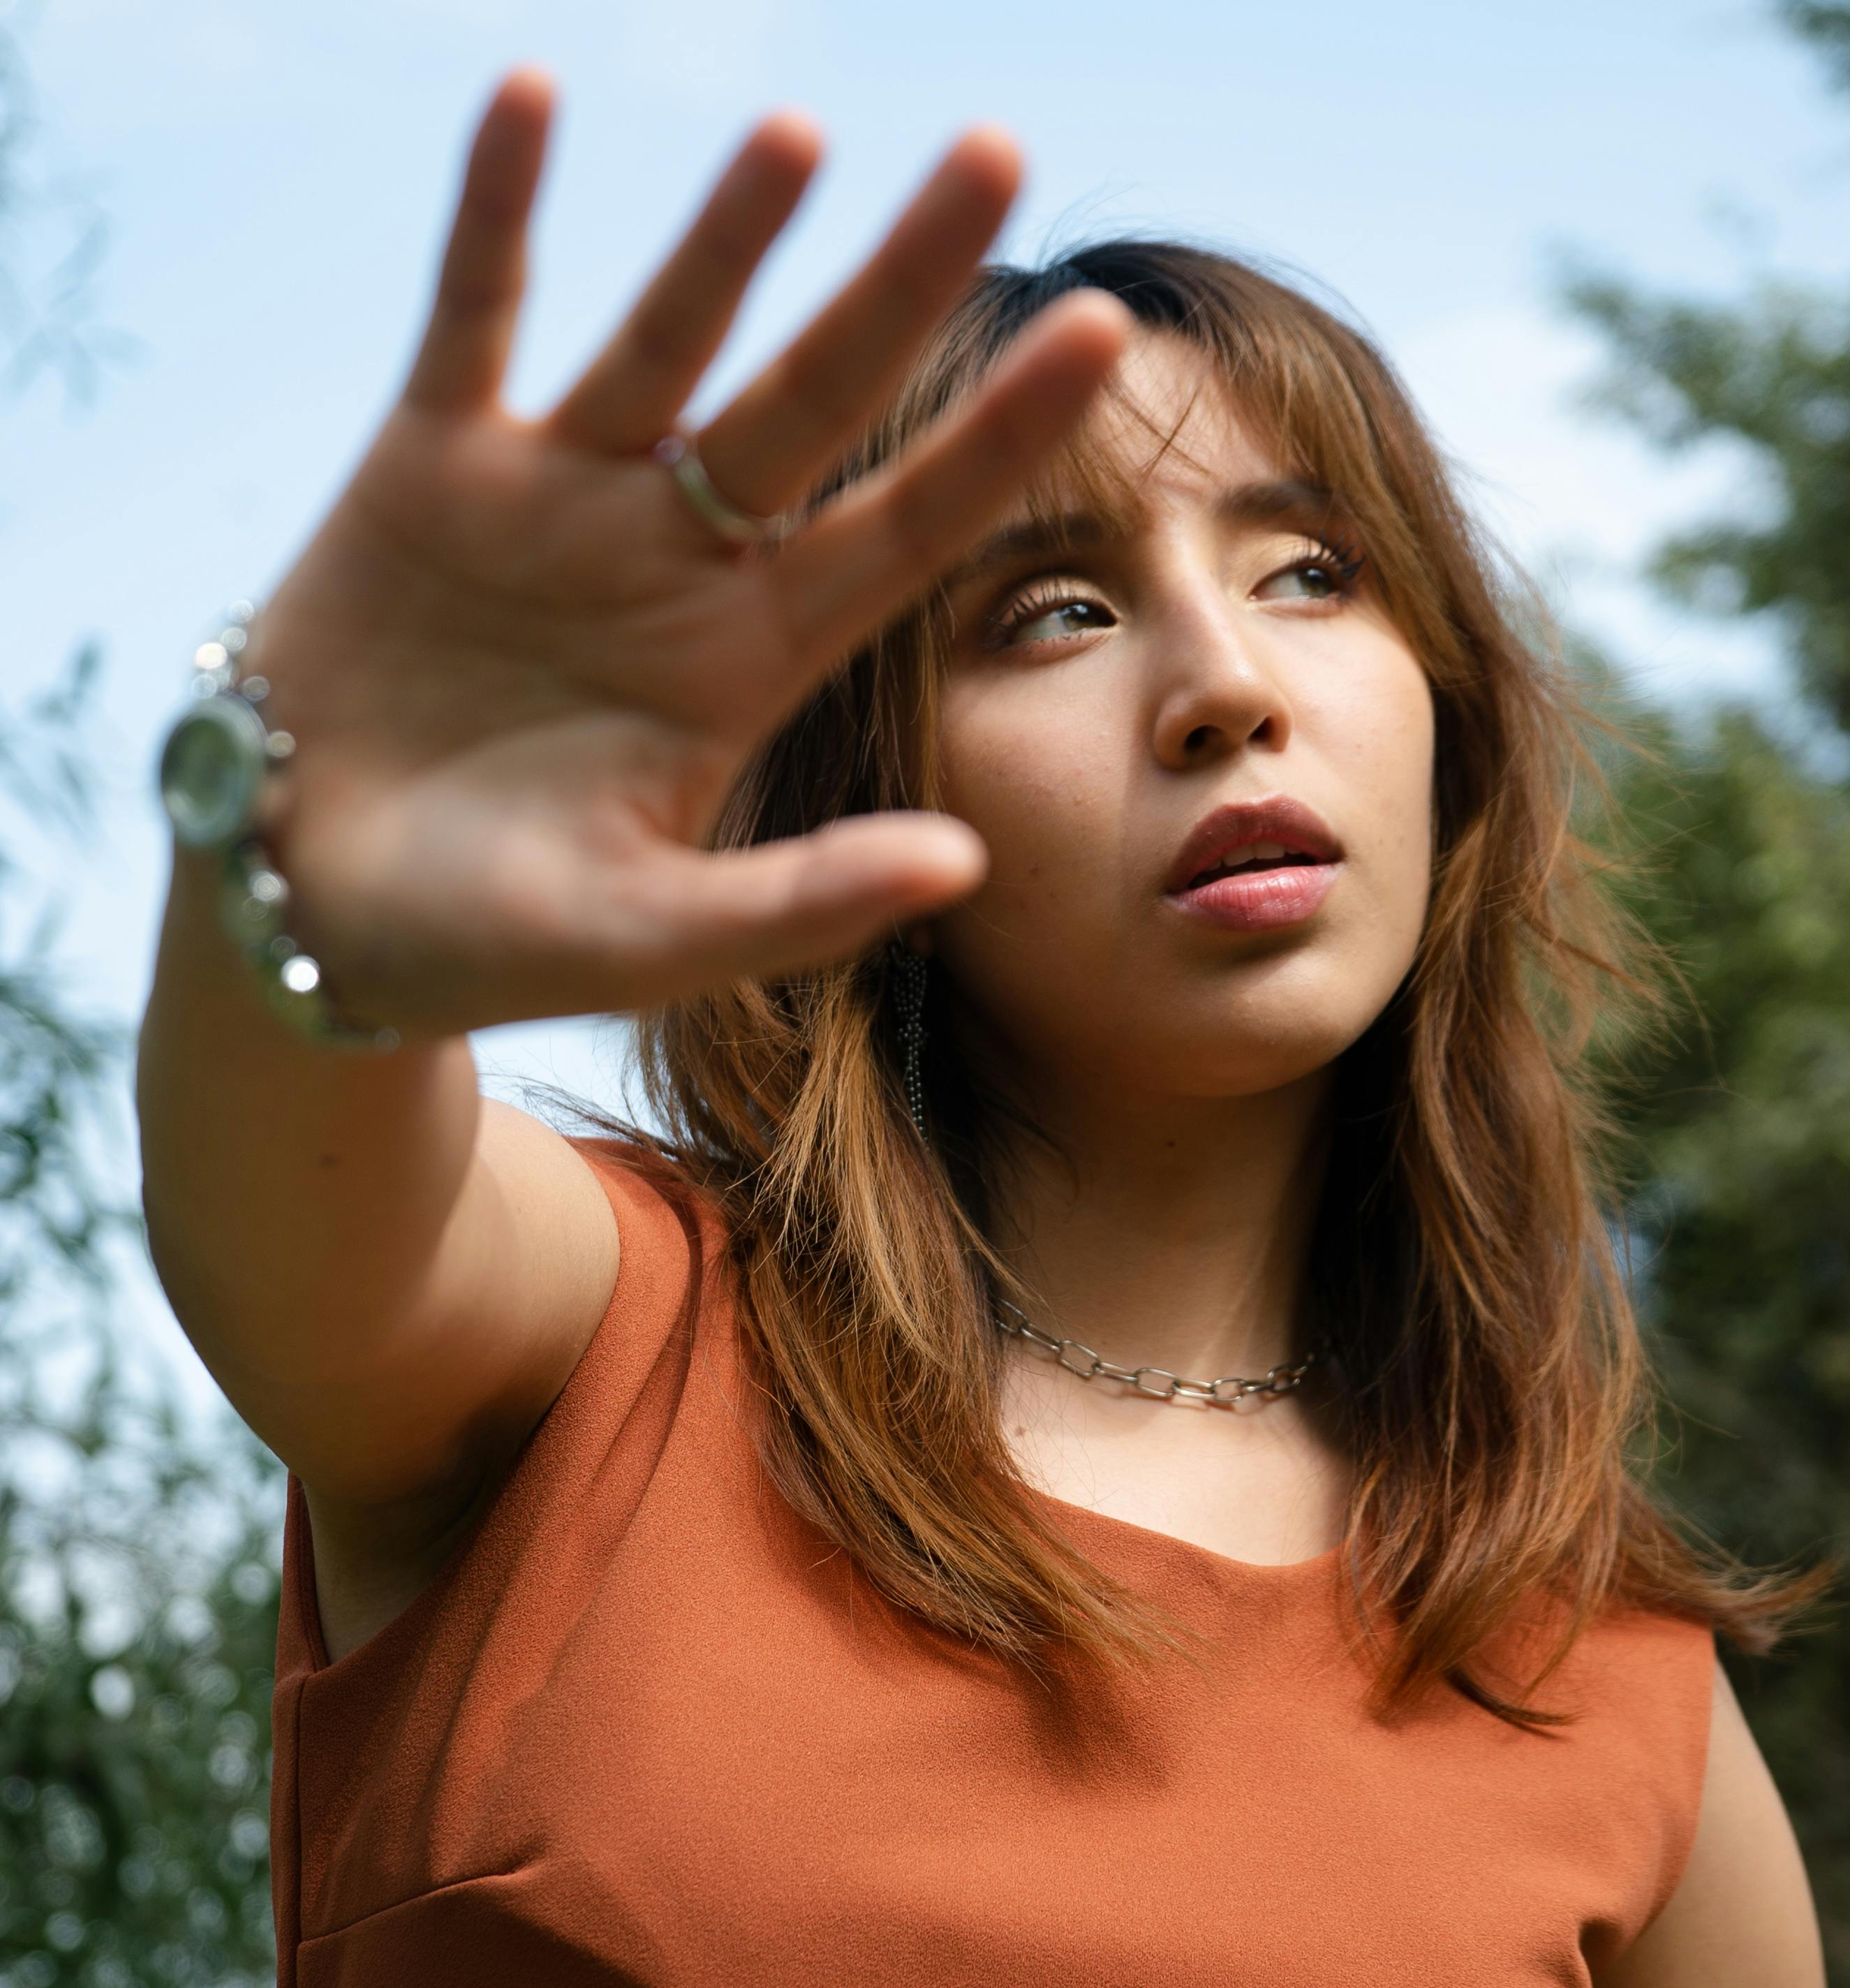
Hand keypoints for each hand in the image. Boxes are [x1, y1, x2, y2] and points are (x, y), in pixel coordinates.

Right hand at [240, 74, 1129, 1038]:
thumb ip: (799, 905)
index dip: (998, 439)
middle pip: (813, 401)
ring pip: (664, 341)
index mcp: (744, 665)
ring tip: (800, 133)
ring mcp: (558, 501)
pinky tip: (530, 94)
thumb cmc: (488, 946)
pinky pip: (474, 316)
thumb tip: (964, 867)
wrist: (313, 913)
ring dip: (727, 238)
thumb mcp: (649, 943)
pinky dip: (495, 214)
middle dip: (899, 284)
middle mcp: (673, 563)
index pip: (903, 534)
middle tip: (995, 153)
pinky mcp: (430, 467)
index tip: (1098, 337)